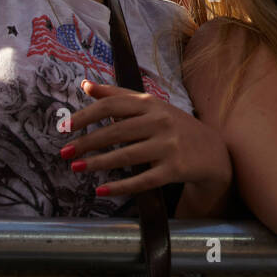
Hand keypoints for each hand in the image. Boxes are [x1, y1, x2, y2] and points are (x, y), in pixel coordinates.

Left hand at [63, 79, 231, 195]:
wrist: (212, 151)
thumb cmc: (174, 126)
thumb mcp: (151, 106)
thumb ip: (118, 95)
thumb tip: (86, 85)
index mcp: (151, 103)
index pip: (113, 104)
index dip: (86, 115)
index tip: (65, 126)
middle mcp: (160, 121)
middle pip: (116, 131)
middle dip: (87, 142)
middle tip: (64, 153)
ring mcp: (168, 146)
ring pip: (126, 156)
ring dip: (97, 163)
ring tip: (76, 168)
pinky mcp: (174, 169)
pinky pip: (142, 180)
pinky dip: (119, 187)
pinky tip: (100, 190)